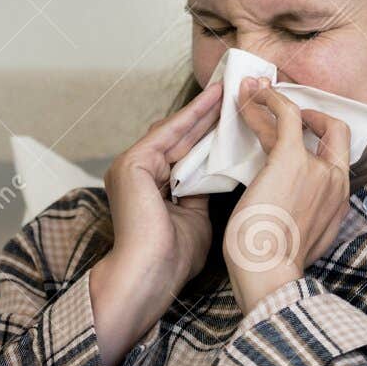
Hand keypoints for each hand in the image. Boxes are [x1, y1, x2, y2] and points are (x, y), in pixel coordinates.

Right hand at [88, 81, 222, 365]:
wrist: (150, 276)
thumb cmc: (172, 259)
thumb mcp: (195, 218)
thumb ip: (201, 194)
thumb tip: (218, 174)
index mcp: (148, 187)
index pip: (183, 152)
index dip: (209, 134)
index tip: (234, 118)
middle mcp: (136, 172)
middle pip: (179, 137)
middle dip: (208, 116)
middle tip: (235, 92)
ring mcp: (131, 166)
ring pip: (174, 131)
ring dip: (203, 110)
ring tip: (229, 89)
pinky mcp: (133, 163)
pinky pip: (169, 133)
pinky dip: (193, 116)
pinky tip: (215, 100)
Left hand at [224, 77, 351, 314]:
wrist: (269, 276)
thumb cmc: (271, 269)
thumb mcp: (297, 244)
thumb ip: (300, 223)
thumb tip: (282, 214)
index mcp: (337, 205)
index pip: (336, 161)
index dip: (321, 143)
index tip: (298, 137)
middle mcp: (335, 182)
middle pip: (332, 133)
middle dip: (309, 115)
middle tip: (282, 110)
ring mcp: (317, 169)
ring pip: (299, 120)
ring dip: (275, 103)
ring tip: (252, 92)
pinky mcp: (290, 159)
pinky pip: (286, 114)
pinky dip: (270, 100)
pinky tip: (253, 94)